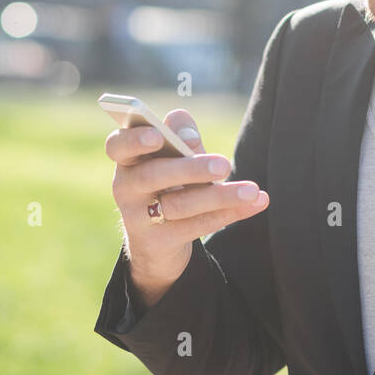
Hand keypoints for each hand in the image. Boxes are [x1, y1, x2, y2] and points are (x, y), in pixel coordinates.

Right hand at [105, 108, 269, 302]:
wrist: (156, 241)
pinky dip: (228, 213)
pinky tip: (256, 202)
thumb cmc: (169, 183)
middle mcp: (126, 187)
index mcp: (128, 160)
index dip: (134, 139)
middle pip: (153, 175)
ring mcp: (138, 218)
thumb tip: (187, 132)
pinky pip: (195, 226)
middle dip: (191, 169)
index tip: (158, 136)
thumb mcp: (174, 158)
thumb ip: (181, 137)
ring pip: (179, 205)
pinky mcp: (158, 242)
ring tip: (251, 190)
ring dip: (219, 196)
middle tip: (224, 165)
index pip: (118, 146)